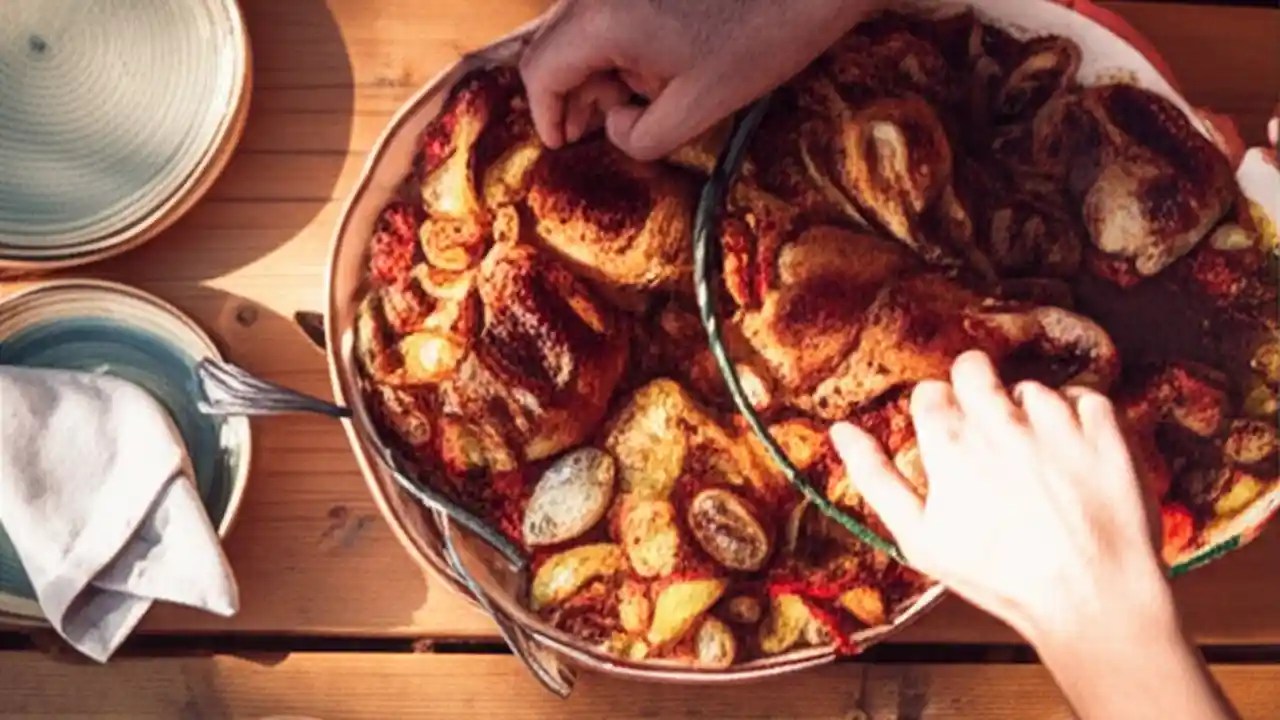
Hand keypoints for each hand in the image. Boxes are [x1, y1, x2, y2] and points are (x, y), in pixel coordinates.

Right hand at [519, 0, 868, 159]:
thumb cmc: (765, 35)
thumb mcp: (700, 108)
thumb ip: (640, 136)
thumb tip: (613, 126)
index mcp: (604, 19)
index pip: (541, 71)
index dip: (547, 115)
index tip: (564, 143)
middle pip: (554, 44)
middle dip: (570, 92)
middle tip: (604, 126)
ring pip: (579, 28)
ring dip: (596, 67)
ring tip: (641, 97)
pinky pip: (608, 11)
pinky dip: (617, 42)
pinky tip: (658, 63)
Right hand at [829, 350, 1166, 643]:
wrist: (1089, 598)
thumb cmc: (999, 576)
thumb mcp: (919, 538)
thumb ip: (875, 478)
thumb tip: (840, 431)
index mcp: (950, 443)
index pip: (930, 392)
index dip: (936, 412)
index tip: (946, 434)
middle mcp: (1000, 420)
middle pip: (974, 366)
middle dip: (974, 386)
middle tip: (986, 424)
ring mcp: (1056, 422)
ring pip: (1031, 387)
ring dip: (1029, 412)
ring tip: (1036, 458)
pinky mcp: (1104, 430)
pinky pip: (1087, 398)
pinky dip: (1081, 417)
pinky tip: (1074, 453)